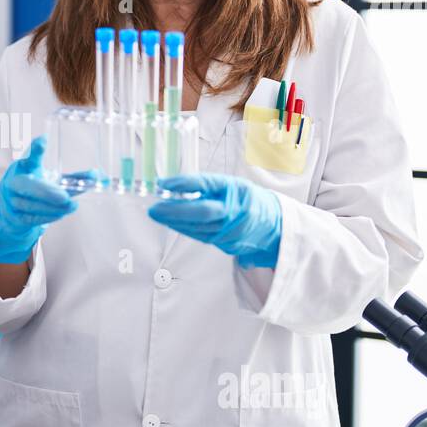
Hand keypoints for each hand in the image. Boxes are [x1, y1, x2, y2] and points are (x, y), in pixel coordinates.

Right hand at [0, 135, 79, 263]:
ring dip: (52, 206)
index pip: (29, 156)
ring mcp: (12, 201)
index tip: (44, 140)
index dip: (35, 149)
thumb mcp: (53, 180)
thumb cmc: (38, 189)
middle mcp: (14, 182)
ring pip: (32, 204)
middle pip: (28, 185)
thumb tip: (99, 177)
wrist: (12, 211)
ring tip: (71, 205)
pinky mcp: (15, 217)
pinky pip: (32, 217)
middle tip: (65, 196)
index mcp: (23, 167)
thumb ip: (74, 179)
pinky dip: (48, 215)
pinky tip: (61, 213)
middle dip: (47, 191)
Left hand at [147, 173, 282, 268]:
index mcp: (236, 190)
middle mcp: (235, 211)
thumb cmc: (247, 200)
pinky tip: (170, 223)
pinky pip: (200, 236)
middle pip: (201, 212)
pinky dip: (183, 228)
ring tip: (157, 213)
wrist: (273, 225)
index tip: (164, 182)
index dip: (183, 183)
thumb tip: (173, 186)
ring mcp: (231, 230)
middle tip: (154, 208)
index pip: (207, 185)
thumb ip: (206, 187)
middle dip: (174, 210)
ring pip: (198, 227)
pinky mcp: (226, 244)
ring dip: (173, 221)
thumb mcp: (232, 185)